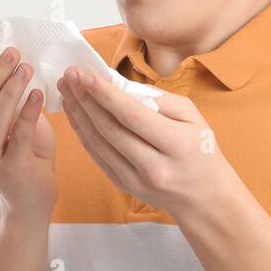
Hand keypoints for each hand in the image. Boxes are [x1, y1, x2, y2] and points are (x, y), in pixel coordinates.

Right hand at [0, 45, 57, 219]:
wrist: (31, 202)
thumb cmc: (27, 156)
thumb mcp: (15, 123)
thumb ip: (10, 101)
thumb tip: (18, 63)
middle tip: (13, 53)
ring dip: (10, 90)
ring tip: (26, 69)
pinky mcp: (9, 169)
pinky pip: (18, 135)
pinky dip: (27, 112)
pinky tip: (38, 94)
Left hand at [56, 66, 233, 217]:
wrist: (204, 197)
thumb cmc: (201, 149)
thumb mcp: (193, 117)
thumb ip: (159, 99)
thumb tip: (121, 85)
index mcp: (177, 145)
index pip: (133, 116)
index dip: (105, 94)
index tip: (85, 73)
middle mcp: (154, 167)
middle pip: (110, 129)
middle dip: (85, 99)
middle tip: (69, 74)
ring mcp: (136, 180)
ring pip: (98, 142)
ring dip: (78, 113)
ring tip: (66, 89)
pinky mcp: (123, 185)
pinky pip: (97, 155)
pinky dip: (83, 131)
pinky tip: (75, 113)